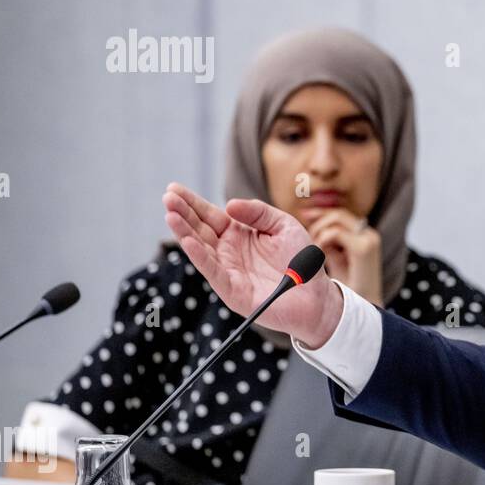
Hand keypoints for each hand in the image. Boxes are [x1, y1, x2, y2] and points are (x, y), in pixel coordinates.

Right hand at [162, 182, 343, 347]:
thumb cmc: (301, 260)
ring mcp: (228, 270)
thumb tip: (230, 205)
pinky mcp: (232, 290)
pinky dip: (199, 256)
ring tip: (170, 214)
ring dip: (184, 232)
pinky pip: (212, 271)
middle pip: (200, 229)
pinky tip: (188, 241)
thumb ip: (259, 212)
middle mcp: (228, 251)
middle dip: (182, 213)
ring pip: (200, 248)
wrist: (317, 294)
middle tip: (167, 197)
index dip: (192, 203)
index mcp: (238, 233)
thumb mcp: (283, 225)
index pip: (209, 215)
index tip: (173, 189)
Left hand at [307, 208, 383, 305]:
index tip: (304, 215)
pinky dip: (323, 239)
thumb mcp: (336, 258)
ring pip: (337, 219)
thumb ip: (327, 242)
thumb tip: (311, 230)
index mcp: (363, 235)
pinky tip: (317, 252)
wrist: (363, 305)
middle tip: (305, 232)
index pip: (340, 214)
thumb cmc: (348, 286)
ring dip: (320, 231)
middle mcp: (368, 234)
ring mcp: (368, 240)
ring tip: (313, 247)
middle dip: (318, 221)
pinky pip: (336, 233)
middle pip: (338, 213)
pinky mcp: (363, 249)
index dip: (322, 213)